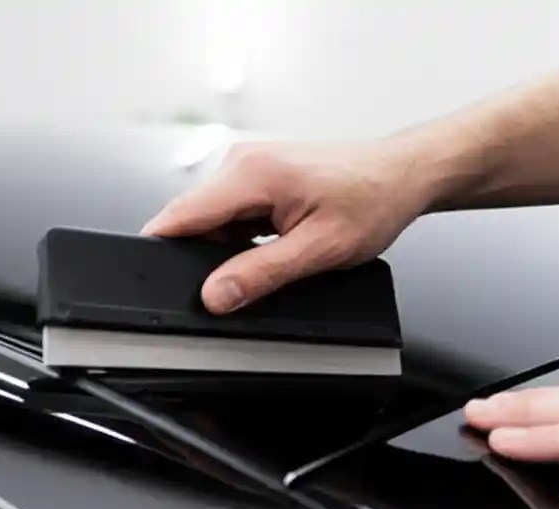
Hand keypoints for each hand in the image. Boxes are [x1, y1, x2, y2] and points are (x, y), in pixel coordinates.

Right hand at [141, 131, 464, 312]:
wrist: (403, 174)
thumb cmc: (373, 199)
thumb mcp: (318, 250)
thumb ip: (260, 274)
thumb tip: (215, 295)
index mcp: (250, 173)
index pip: (179, 216)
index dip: (161, 251)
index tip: (156, 280)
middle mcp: (242, 162)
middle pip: (193, 222)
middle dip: (206, 257)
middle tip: (248, 278)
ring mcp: (249, 167)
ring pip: (214, 222)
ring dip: (232, 248)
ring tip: (282, 250)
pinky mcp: (258, 177)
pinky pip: (233, 215)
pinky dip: (246, 237)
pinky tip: (280, 242)